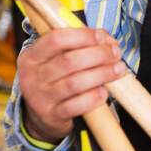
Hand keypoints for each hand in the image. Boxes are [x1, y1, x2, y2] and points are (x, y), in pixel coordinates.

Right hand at [19, 27, 127, 141]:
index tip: (101, 36)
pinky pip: (76, 106)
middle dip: (98, 54)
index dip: (82, 35)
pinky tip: (104, 92)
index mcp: (32, 56)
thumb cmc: (55, 79)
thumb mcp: (57, 59)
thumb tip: (107, 40)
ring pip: (74, 83)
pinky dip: (93, 97)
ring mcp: (40, 97)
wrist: (40, 115)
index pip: (56, 39)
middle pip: (69, 61)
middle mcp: (33, 76)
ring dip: (101, 74)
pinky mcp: (51, 115)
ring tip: (118, 70)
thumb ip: (80, 46)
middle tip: (115, 53)